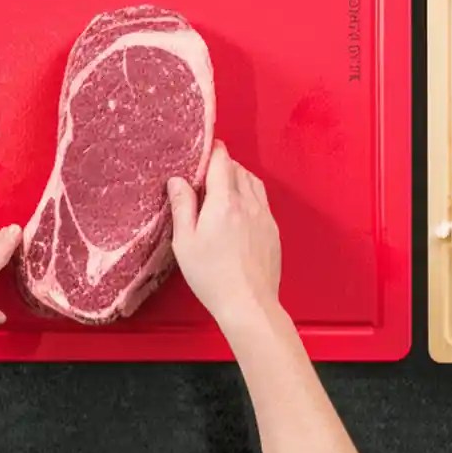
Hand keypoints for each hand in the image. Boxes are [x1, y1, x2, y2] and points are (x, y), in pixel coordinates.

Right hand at [167, 140, 281, 326]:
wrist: (249, 304)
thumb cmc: (211, 276)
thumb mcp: (184, 242)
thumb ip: (182, 206)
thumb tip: (178, 180)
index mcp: (224, 202)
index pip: (222, 162)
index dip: (213, 150)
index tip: (204, 148)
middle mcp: (248, 203)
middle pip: (238, 169)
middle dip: (223, 164)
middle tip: (206, 172)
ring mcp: (264, 217)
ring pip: (253, 182)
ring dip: (239, 177)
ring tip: (223, 187)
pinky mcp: (273, 231)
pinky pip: (262, 201)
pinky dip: (250, 194)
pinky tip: (240, 210)